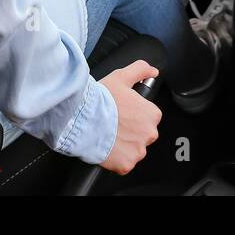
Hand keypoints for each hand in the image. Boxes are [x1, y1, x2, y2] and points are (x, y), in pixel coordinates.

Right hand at [98, 60, 161, 174]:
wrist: (82, 118)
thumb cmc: (100, 99)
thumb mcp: (121, 76)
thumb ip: (140, 70)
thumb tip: (153, 71)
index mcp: (151, 114)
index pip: (148, 117)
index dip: (133, 115)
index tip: (121, 113)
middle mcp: (149, 133)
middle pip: (142, 134)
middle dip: (130, 131)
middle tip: (113, 124)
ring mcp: (138, 151)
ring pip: (133, 150)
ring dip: (123, 145)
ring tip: (107, 134)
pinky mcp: (126, 164)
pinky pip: (124, 164)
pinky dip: (116, 159)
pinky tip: (106, 146)